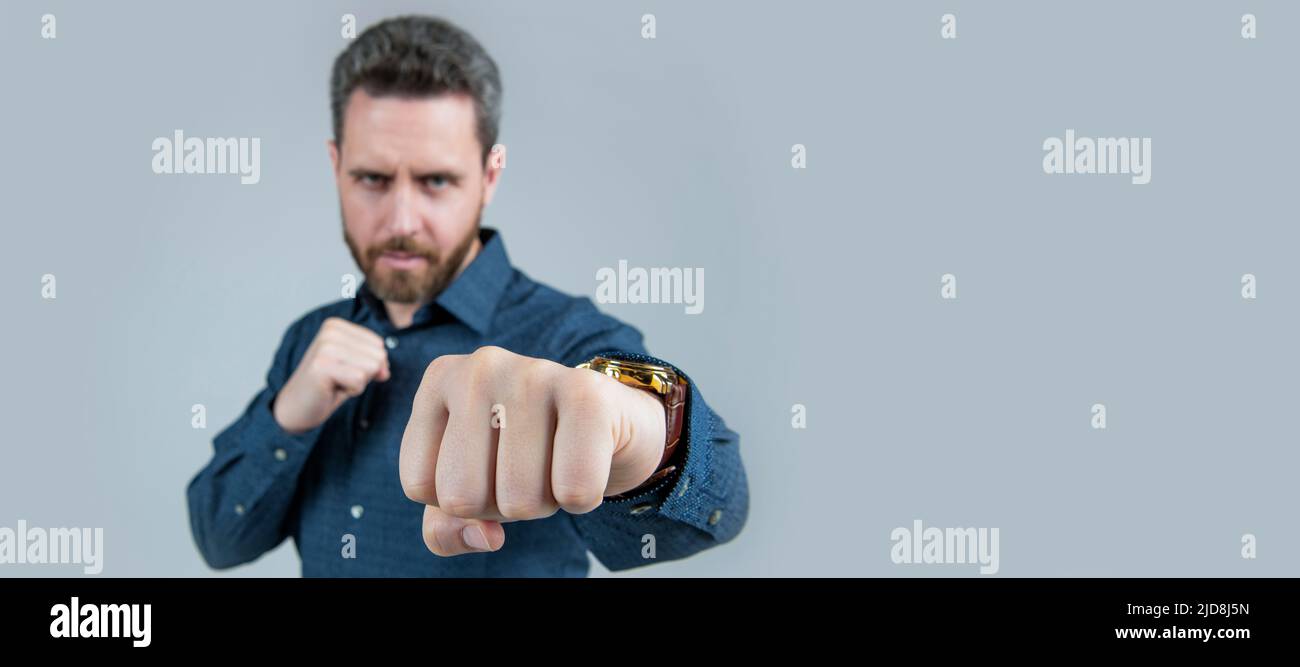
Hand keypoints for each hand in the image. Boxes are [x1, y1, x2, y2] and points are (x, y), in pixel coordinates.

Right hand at [272, 317, 390, 433]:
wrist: (296, 408)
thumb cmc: (327, 386)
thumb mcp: (356, 366)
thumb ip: (375, 361)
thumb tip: (385, 372)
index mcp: (336, 325)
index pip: (379, 344)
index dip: (367, 364)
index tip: (342, 370)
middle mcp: (330, 331)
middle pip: (378, 355)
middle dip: (364, 374)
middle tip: (338, 378)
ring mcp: (325, 347)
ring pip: (372, 367)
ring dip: (358, 383)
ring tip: (335, 383)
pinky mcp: (322, 366)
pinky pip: (360, 380)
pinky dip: (351, 390)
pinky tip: (331, 389)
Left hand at [399, 346, 666, 555]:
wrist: (611, 421)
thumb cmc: (528, 453)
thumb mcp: (472, 485)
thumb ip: (446, 527)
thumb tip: (484, 539)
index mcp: (439, 380)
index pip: (420, 485)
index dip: (459, 499)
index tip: (489, 467)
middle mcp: (478, 368)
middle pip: (462, 497)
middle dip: (500, 505)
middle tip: (527, 470)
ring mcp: (533, 373)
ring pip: (517, 499)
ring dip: (544, 502)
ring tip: (557, 463)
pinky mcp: (587, 392)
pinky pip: (573, 489)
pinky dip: (582, 499)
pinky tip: (588, 464)